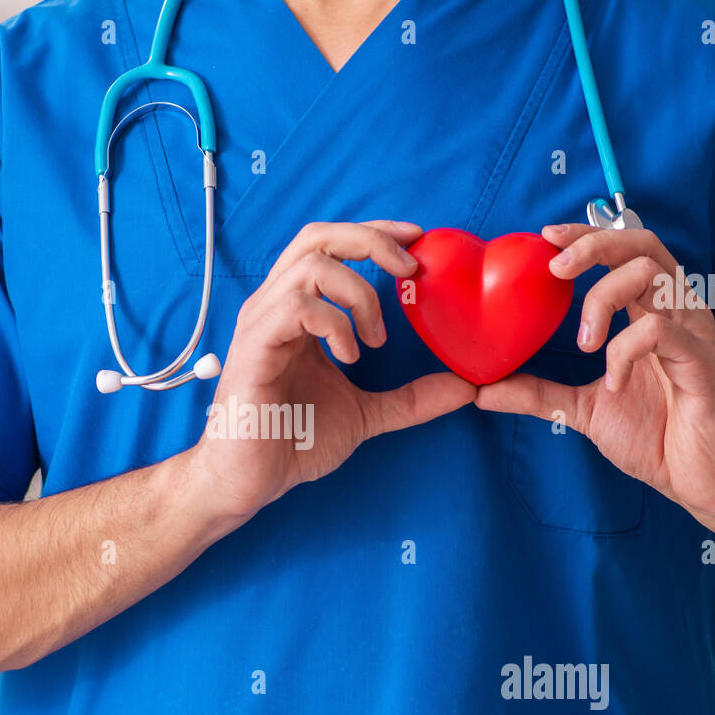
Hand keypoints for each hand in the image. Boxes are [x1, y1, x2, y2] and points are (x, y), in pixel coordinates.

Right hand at [190, 220, 476, 519]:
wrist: (247, 480)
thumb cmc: (291, 442)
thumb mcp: (366, 414)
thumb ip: (412, 398)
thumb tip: (467, 389)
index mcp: (296, 312)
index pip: (331, 246)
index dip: (375, 234)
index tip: (417, 242)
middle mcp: (275, 307)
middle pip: (318, 237)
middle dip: (370, 241)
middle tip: (409, 269)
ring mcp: (261, 324)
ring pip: (311, 265)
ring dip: (358, 293)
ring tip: (375, 339)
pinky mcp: (254, 348)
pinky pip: (296, 307)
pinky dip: (334, 323)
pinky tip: (350, 356)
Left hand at [474, 223, 714, 525]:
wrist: (700, 480)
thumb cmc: (655, 437)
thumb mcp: (582, 409)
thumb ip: (537, 394)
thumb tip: (481, 391)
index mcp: (652, 312)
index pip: (624, 250)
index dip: (586, 235)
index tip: (545, 238)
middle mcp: (676, 312)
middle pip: (643, 244)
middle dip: (593, 245)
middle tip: (555, 270)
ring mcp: (693, 334)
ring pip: (652, 275)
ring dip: (603, 298)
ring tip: (583, 343)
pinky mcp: (702, 362)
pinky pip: (661, 331)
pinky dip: (625, 349)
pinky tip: (614, 382)